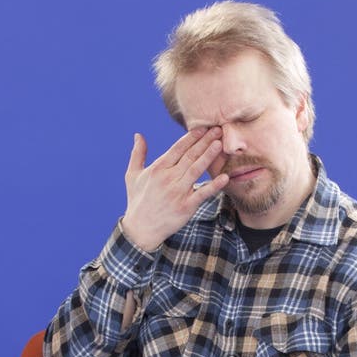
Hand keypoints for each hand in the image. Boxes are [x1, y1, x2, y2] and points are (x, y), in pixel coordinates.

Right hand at [121, 128, 228, 251]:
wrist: (141, 229)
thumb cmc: (137, 201)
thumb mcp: (132, 175)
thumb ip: (138, 154)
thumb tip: (138, 135)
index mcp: (158, 169)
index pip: (178, 148)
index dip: (192, 137)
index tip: (203, 127)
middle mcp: (168, 178)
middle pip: (190, 155)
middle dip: (204, 141)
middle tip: (218, 129)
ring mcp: (178, 192)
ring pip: (197, 169)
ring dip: (209, 156)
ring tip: (220, 144)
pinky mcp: (186, 206)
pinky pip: (202, 193)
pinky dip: (214, 185)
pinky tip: (224, 177)